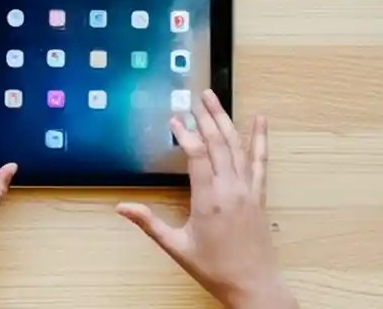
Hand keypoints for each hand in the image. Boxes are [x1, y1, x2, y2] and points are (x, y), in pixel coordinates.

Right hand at [117, 91, 295, 308]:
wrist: (253, 286)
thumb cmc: (215, 269)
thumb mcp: (176, 247)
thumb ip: (149, 224)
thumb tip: (122, 208)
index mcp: (208, 200)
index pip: (197, 155)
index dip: (184, 134)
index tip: (174, 120)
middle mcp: (230, 190)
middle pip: (218, 143)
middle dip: (206, 117)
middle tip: (195, 97)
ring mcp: (247, 190)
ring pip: (236, 146)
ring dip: (225, 120)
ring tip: (214, 99)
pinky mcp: (258, 195)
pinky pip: (260, 161)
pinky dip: (260, 139)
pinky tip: (260, 121)